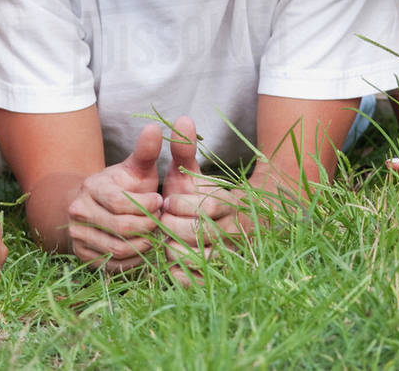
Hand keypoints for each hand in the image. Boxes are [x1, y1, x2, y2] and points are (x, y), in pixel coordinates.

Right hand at [66, 124, 163, 270]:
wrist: (91, 207)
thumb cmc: (121, 186)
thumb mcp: (134, 168)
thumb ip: (146, 151)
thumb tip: (155, 127)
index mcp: (91, 187)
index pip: (120, 202)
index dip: (146, 205)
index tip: (160, 201)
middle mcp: (79, 213)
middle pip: (121, 228)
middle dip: (148, 227)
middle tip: (162, 222)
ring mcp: (79, 237)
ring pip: (119, 249)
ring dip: (144, 245)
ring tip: (157, 235)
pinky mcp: (85, 257)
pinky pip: (115, 265)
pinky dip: (135, 261)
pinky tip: (146, 249)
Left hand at [160, 117, 244, 285]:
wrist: (228, 227)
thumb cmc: (199, 197)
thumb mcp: (190, 174)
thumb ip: (183, 151)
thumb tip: (182, 118)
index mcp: (229, 204)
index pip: (206, 207)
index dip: (181, 206)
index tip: (167, 203)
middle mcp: (235, 232)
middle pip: (200, 234)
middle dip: (173, 228)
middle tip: (163, 224)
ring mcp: (230, 257)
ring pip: (198, 258)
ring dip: (174, 250)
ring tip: (166, 241)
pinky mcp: (219, 278)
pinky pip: (196, 281)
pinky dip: (178, 273)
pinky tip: (171, 261)